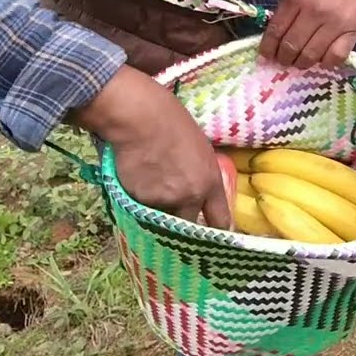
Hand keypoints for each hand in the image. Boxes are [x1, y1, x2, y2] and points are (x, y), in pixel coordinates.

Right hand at [69, 65, 231, 228]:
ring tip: (149, 187)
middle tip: (172, 213)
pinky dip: (138, 200)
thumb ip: (202, 174)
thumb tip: (198, 188)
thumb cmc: (172, 122)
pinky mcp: (140, 201)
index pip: (220, 220)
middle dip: (181, 224)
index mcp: (210, 182)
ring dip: (157, 211)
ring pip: (161, 219)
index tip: (210, 237)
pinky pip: (140, 208)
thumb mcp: (200, 148)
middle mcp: (190, 197)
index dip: (215, 232)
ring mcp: (164, 201)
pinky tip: (135, 180)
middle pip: (188, 226)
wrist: (140, 119)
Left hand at [258, 0, 355, 68]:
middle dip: (283, 58)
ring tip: (299, 62)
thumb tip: (279, 30)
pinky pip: (335, 56)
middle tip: (282, 60)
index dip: (268, 46)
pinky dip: (326, 62)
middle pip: (291, 46)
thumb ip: (291, 4)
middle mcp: (315, 11)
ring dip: (301, 63)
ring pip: (311, 55)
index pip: (277, 29)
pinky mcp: (353, 31)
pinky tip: (322, 58)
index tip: (266, 54)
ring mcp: (335, 23)